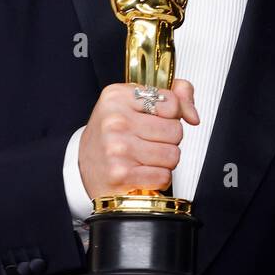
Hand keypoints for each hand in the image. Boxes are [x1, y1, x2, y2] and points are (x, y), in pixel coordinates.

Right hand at [77, 78, 198, 200]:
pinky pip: (163, 176)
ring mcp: (117, 148)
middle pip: (176, 131)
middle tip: (148, 142)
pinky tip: (141, 172)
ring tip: (145, 158)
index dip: (173, 115)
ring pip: (173, 155)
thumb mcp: (133, 103)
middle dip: (168, 140)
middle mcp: (115, 121)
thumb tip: (193, 114)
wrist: (81, 166)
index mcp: (117, 97)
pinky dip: (158, 178)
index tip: (160, 119)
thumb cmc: (111, 134)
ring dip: (164, 161)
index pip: (172, 102)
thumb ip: (172, 96)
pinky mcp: (121, 174)